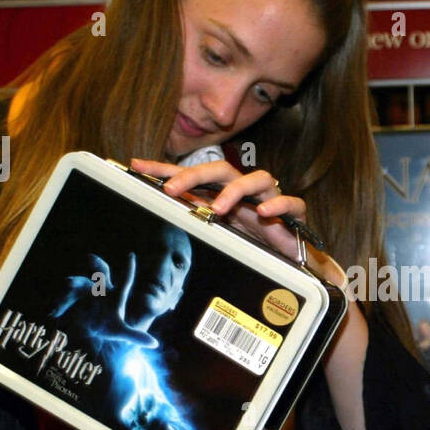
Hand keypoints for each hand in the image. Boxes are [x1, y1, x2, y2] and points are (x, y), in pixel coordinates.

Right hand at [51, 252, 156, 347]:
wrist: (85, 335)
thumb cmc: (105, 329)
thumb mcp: (119, 333)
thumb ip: (136, 336)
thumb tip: (155, 343)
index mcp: (115, 295)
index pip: (125, 281)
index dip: (129, 269)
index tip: (132, 255)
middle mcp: (100, 289)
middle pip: (100, 272)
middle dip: (96, 264)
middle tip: (91, 257)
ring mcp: (83, 292)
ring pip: (78, 282)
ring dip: (72, 283)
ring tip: (68, 285)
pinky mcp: (68, 299)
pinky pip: (63, 297)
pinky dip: (59, 303)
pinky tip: (54, 312)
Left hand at [132, 157, 306, 261]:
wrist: (290, 263)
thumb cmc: (254, 245)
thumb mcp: (218, 234)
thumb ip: (197, 222)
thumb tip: (161, 217)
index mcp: (224, 194)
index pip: (193, 176)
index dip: (165, 169)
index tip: (137, 165)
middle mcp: (245, 191)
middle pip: (221, 170)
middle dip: (194, 176)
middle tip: (171, 189)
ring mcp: (270, 198)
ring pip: (256, 179)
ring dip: (235, 191)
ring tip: (218, 209)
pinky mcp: (293, 213)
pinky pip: (290, 202)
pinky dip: (278, 204)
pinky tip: (265, 213)